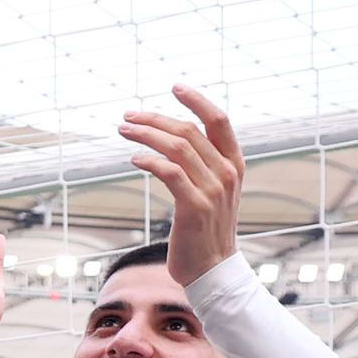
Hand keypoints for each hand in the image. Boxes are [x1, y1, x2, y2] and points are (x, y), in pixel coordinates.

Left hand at [115, 86, 245, 283]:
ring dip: (146, 134)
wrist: (212, 271)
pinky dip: (149, 160)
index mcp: (234, 164)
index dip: (197, 99)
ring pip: (177, 147)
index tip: (175, 86)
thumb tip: (180, 140)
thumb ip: (204, 165)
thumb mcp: (213, 192)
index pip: (219, 120)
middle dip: (155, 118)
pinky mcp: (194, 207)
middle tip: (129, 116)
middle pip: (189, 130)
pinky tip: (134, 158)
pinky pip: (169, 172)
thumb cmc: (206, 231)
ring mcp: (212, 189)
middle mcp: (226, 173)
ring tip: (124, 131)